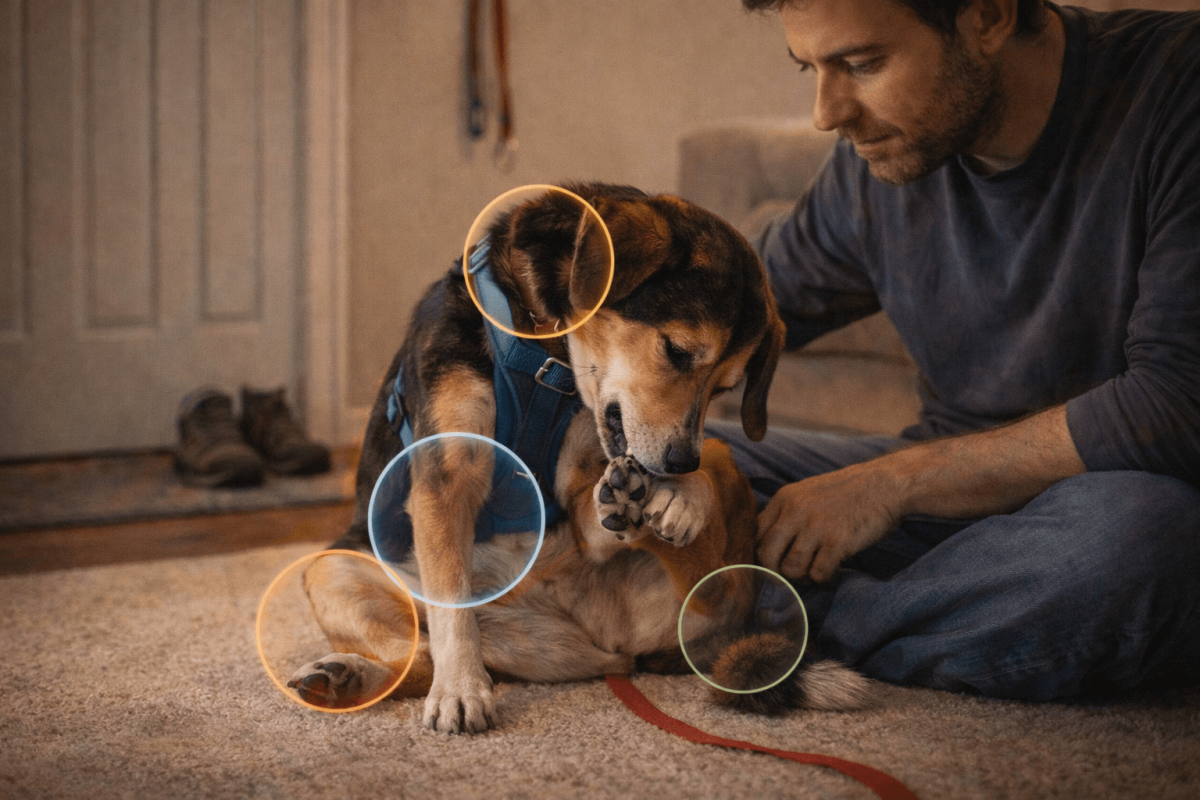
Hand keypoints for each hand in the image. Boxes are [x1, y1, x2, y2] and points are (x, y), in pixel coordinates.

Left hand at [756, 463, 902, 582]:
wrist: (885, 484)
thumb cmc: (848, 492)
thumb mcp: (808, 492)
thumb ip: (787, 513)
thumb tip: (769, 546)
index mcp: (784, 498)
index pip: (756, 535)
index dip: (763, 555)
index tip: (776, 563)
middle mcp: (795, 511)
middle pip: (766, 555)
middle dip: (776, 572)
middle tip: (793, 575)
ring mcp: (815, 527)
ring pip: (791, 569)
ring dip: (803, 578)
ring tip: (816, 572)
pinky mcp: (837, 541)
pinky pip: (817, 574)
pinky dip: (823, 579)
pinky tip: (833, 571)